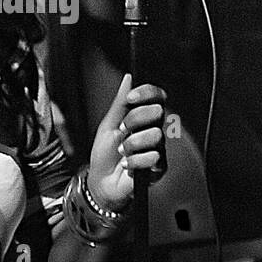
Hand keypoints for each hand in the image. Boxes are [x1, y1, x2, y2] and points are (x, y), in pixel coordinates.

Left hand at [88, 74, 167, 212]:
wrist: (101, 182)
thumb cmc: (104, 155)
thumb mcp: (108, 124)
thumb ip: (120, 102)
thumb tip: (128, 79)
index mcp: (143, 117)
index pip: (156, 97)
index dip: (146, 93)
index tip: (130, 98)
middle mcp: (153, 130)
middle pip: (157, 112)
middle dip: (134, 120)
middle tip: (122, 131)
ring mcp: (158, 148)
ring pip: (156, 135)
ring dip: (132, 145)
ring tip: (122, 152)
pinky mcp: (159, 167)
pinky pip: (153, 157)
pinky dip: (134, 162)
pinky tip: (127, 165)